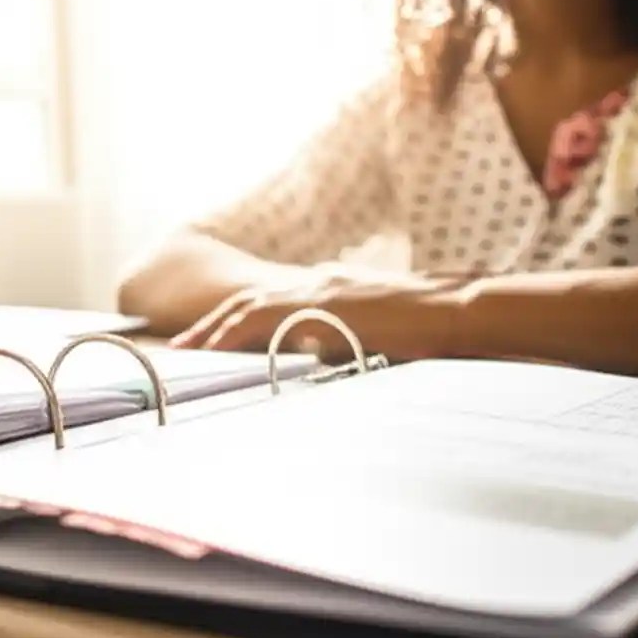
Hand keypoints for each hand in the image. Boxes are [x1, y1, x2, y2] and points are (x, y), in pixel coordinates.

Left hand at [168, 268, 471, 360]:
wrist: (456, 311)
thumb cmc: (429, 327)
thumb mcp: (379, 332)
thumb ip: (348, 338)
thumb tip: (324, 355)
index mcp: (329, 287)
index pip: (271, 300)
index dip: (237, 319)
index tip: (212, 338)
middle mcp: (317, 281)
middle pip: (248, 299)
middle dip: (212, 323)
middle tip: (181, 345)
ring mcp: (318, 290)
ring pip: (247, 305)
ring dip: (213, 328)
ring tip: (185, 349)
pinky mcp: (322, 305)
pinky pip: (264, 317)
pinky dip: (235, 333)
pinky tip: (214, 350)